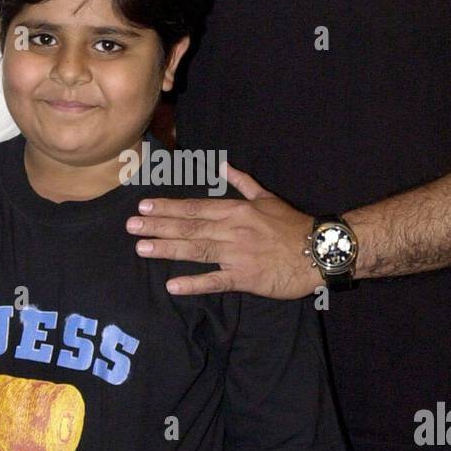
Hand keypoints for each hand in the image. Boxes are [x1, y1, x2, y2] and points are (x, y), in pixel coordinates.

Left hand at [126, 162, 319, 297]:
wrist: (319, 250)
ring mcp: (237, 254)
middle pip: (189, 227)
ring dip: (167, 248)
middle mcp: (232, 230)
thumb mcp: (267, 198)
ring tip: (142, 248)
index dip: (168, 208)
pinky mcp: (245, 278)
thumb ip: (242, 183)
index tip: (144, 207)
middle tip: (131, 226)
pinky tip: (173, 285)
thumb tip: (222, 165)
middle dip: (158, 226)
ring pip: (196, 250)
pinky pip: (216, 281)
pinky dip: (194, 283)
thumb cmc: (292, 224)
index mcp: (236, 210)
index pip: (195, 208)